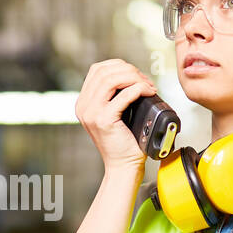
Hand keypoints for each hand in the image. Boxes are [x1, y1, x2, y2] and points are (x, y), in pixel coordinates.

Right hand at [74, 59, 158, 173]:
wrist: (122, 167)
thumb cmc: (124, 142)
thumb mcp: (115, 114)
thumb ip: (115, 96)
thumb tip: (132, 75)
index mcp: (84, 103)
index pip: (97, 70)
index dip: (119, 66)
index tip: (136, 74)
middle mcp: (84, 106)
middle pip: (105, 71)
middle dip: (129, 70)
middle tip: (145, 80)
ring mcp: (91, 113)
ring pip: (111, 79)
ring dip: (134, 78)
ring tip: (148, 86)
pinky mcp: (104, 120)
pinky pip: (124, 95)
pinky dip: (139, 89)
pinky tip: (149, 92)